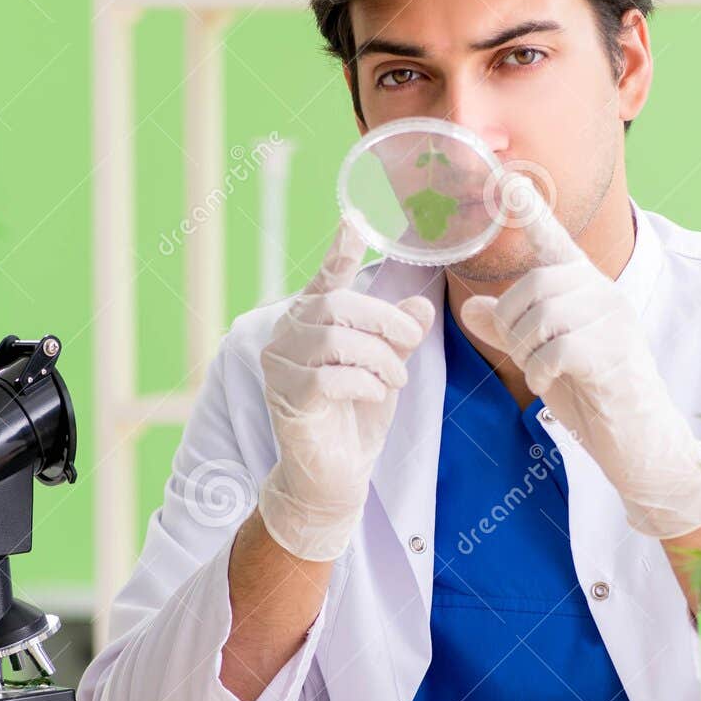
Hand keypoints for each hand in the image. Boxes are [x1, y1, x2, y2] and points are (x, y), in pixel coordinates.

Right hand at [256, 220, 436, 560]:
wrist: (334, 477)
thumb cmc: (355, 418)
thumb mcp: (386, 369)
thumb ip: (398, 337)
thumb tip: (421, 307)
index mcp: (310, 321)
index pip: (325, 279)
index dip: (338, 251)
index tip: (354, 222)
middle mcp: (286, 336)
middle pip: (338, 305)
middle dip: (385, 322)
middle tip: (411, 344)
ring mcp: (279, 367)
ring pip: (334, 339)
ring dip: (379, 358)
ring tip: (394, 380)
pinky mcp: (285, 398)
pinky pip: (329, 376)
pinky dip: (364, 383)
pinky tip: (374, 394)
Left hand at [459, 194, 700, 539]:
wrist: (643, 445)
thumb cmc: (595, 398)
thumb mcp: (543, 359)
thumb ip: (510, 332)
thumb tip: (472, 308)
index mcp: (585, 290)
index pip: (553, 240)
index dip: (529, 211)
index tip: (507, 176)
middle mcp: (603, 294)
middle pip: (534, 283)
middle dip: (513, 323)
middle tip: (527, 355)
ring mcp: (614, 321)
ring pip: (542, 315)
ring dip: (527, 351)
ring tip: (545, 373)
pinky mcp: (615, 353)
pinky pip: (556, 348)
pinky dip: (542, 371)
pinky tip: (555, 385)